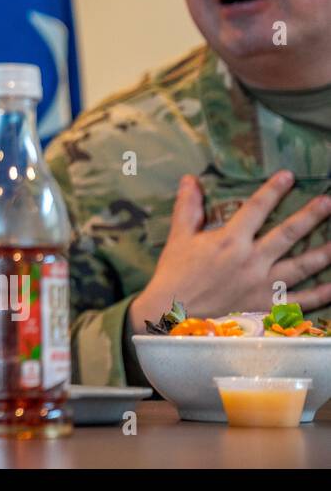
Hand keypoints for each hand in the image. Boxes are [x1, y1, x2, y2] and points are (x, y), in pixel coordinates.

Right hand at [130, 171, 330, 329]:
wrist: (174, 314)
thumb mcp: (179, 237)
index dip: (273, 190)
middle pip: (288, 234)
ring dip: (324, 251)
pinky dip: (322, 293)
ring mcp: (263, 285)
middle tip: (329, 201)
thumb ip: (188, 207)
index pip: (256, 208)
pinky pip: (302, 300)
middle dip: (310, 215)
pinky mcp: (267, 307)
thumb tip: (189, 179)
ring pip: (302, 265)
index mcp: (229, 240)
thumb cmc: (175, 274)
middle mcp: (251, 260)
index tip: (288, 175)